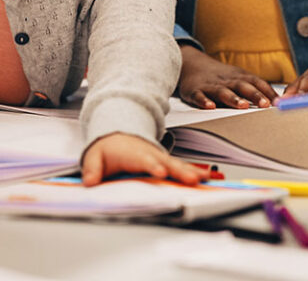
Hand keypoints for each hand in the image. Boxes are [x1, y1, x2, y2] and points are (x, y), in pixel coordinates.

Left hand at [81, 132, 204, 186]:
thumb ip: (92, 169)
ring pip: (180, 166)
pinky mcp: (168, 165)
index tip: (161, 172)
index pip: (145, 160)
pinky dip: (198, 172)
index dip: (153, 166)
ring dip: (194, 172)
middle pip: (169, 164)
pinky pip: (184, 169)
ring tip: (207, 179)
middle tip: (193, 179)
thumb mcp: (94, 156)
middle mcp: (152, 156)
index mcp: (135, 154)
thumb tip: (90, 181)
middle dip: (181, 172)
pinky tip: (210, 178)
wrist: (119, 133)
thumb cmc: (108, 148)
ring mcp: (162, 159)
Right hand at [178, 45, 277, 108]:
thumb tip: (278, 101)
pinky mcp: (195, 91)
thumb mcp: (240, 78)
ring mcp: (211, 85)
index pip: (257, 83)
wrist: (193, 64)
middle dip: (255, 95)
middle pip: (243, 86)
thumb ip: (256, 89)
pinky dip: (204, 100)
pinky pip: (199, 96)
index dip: (268, 92)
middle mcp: (228, 80)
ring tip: (242, 105)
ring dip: (234, 98)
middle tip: (265, 104)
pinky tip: (210, 106)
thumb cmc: (223, 77)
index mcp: (240, 77)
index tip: (279, 102)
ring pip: (223, 91)